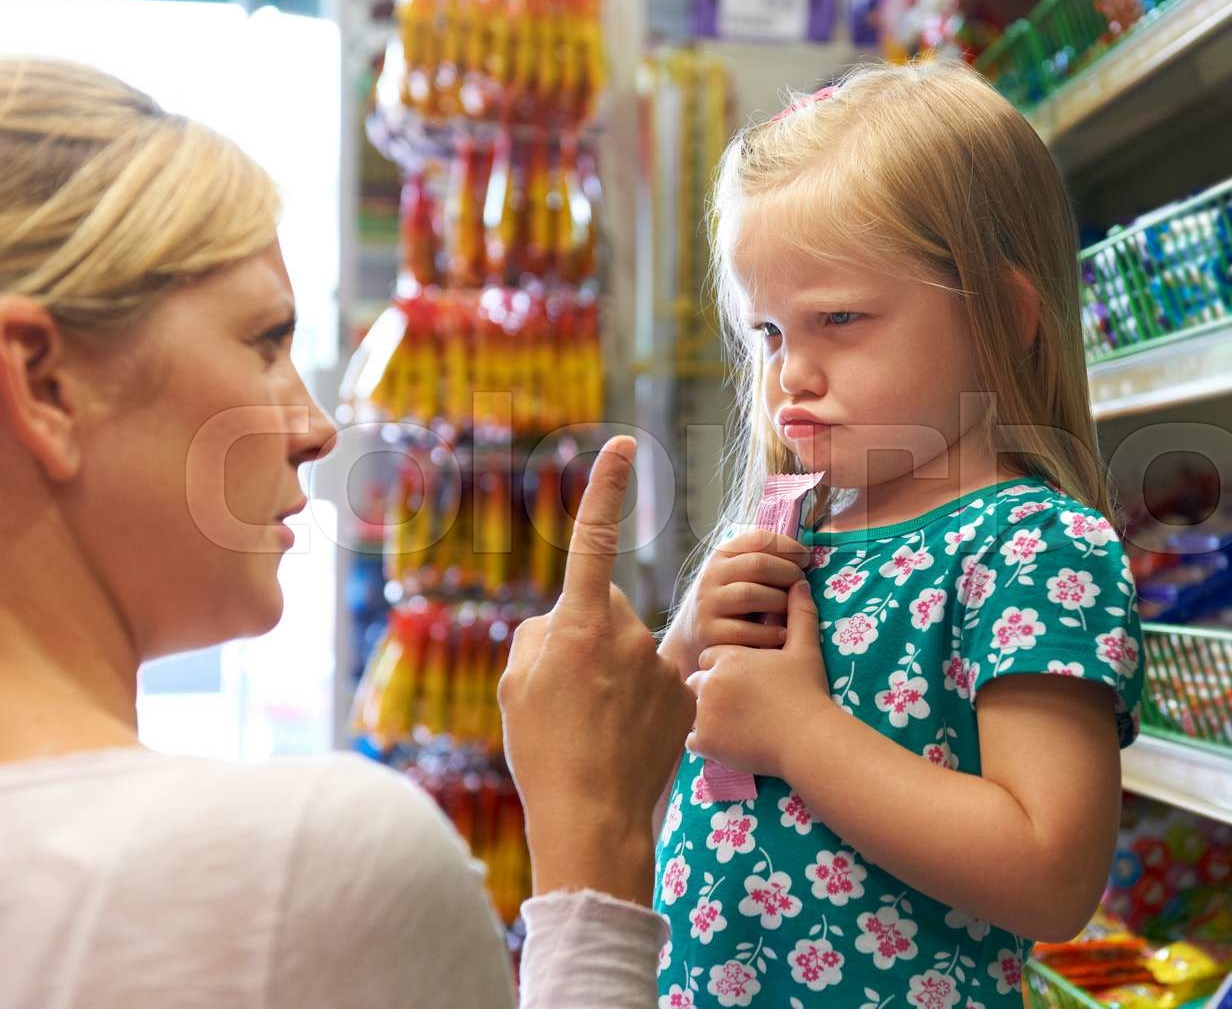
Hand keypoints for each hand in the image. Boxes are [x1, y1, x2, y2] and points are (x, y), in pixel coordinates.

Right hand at [498, 436, 694, 906]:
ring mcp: (660, 664)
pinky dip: (641, 700)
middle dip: (588, 635)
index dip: (605, 488)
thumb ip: (539, 636)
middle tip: (568, 691)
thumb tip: (563, 622)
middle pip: (604, 610)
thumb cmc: (543, 750)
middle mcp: (626, 633)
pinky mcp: (685, 693)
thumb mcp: (516, 686)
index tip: (621, 443)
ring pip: (630, 649)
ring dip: (614, 673)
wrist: (593, 816)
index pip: (592, 540)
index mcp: (579, 624)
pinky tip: (625, 737)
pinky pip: (656, 680)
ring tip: (595, 725)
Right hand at [683, 529, 812, 652]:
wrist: (694, 634)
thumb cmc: (732, 600)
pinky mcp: (708, 633)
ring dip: (780, 601)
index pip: (758, 539)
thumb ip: (765, 561)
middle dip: (787, 573)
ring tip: (793, 609)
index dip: (787, 547)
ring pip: (749, 594)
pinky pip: (744, 630)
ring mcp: (707, 604)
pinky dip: (769, 632)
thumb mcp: (739, 574)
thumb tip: (806, 554)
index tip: (806, 558)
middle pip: (757, 564)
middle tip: (802, 584)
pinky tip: (783, 634)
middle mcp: (711, 576)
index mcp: (722, 555)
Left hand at [686, 580, 834, 780]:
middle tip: (738, 704)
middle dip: (712, 690)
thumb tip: (800, 583)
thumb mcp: (805, 648)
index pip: (711, 656)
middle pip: (697, 682)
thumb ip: (799, 613)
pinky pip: (691, 739)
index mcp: (728, 656)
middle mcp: (710, 681)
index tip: (744, 679)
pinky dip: (706, 741)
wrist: (807, 737)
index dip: (726, 667)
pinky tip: (727, 741)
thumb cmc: (807, 692)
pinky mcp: (704, 741)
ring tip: (732, 724)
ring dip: (706, 715)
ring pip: (691, 710)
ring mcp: (703, 712)